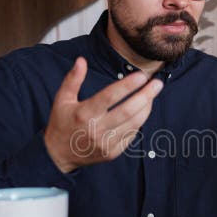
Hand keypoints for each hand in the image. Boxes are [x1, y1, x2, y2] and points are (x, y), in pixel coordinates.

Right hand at [44, 57, 163, 172]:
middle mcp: (96, 129)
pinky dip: (139, 122)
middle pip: (127, 111)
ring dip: (146, 108)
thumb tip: (81, 60)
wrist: (59, 155)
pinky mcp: (112, 152)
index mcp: (84, 113)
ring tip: (152, 94)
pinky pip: (131, 135)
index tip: (142, 75)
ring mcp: (106, 143)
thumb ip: (73, 79)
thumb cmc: (62, 123)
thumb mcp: (62, 99)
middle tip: (158, 84)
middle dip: (146, 96)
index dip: (127, 85)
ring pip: (133, 123)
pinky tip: (143, 110)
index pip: (109, 97)